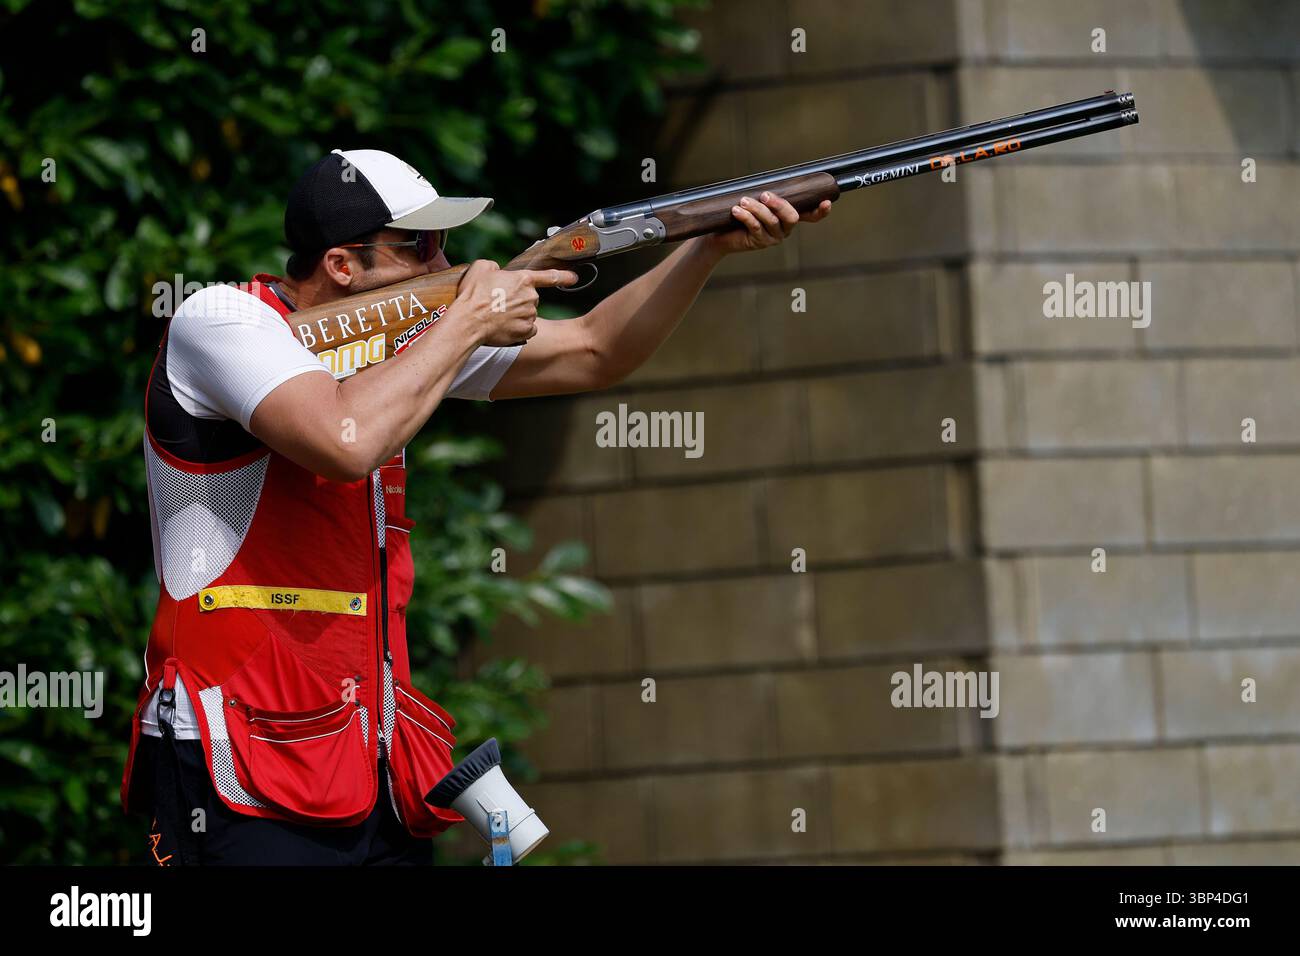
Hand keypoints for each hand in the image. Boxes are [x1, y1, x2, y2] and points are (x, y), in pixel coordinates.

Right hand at [451, 260, 578, 346]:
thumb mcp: (481, 268)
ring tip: (498, 316)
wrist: (469, 322)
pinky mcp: (526, 331)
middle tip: (499, 303)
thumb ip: (495, 267)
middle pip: (530, 298)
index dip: (564, 276)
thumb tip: (498, 272)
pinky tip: (505, 327)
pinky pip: (527, 329)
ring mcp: (530, 315)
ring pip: (528, 314)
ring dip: (517, 315)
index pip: (549, 276)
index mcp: (523, 279)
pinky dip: (518, 329)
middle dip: (518, 300)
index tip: (574, 278)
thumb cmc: (473, 295)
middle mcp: (531, 297)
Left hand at [702, 191, 832, 256]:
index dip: (820, 211)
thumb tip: (768, 181)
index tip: (826, 202)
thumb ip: (766, 193)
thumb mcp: (755, 200)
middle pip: (791, 217)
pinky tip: (736, 210)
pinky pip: (755, 227)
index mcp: (788, 217)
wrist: (721, 234)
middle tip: (765, 195)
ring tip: (743, 201)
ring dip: (757, 208)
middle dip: (779, 204)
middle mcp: (784, 229)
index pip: (811, 216)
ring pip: (771, 221)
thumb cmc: (740, 213)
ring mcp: (773, 237)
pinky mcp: (759, 242)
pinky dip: (746, 216)